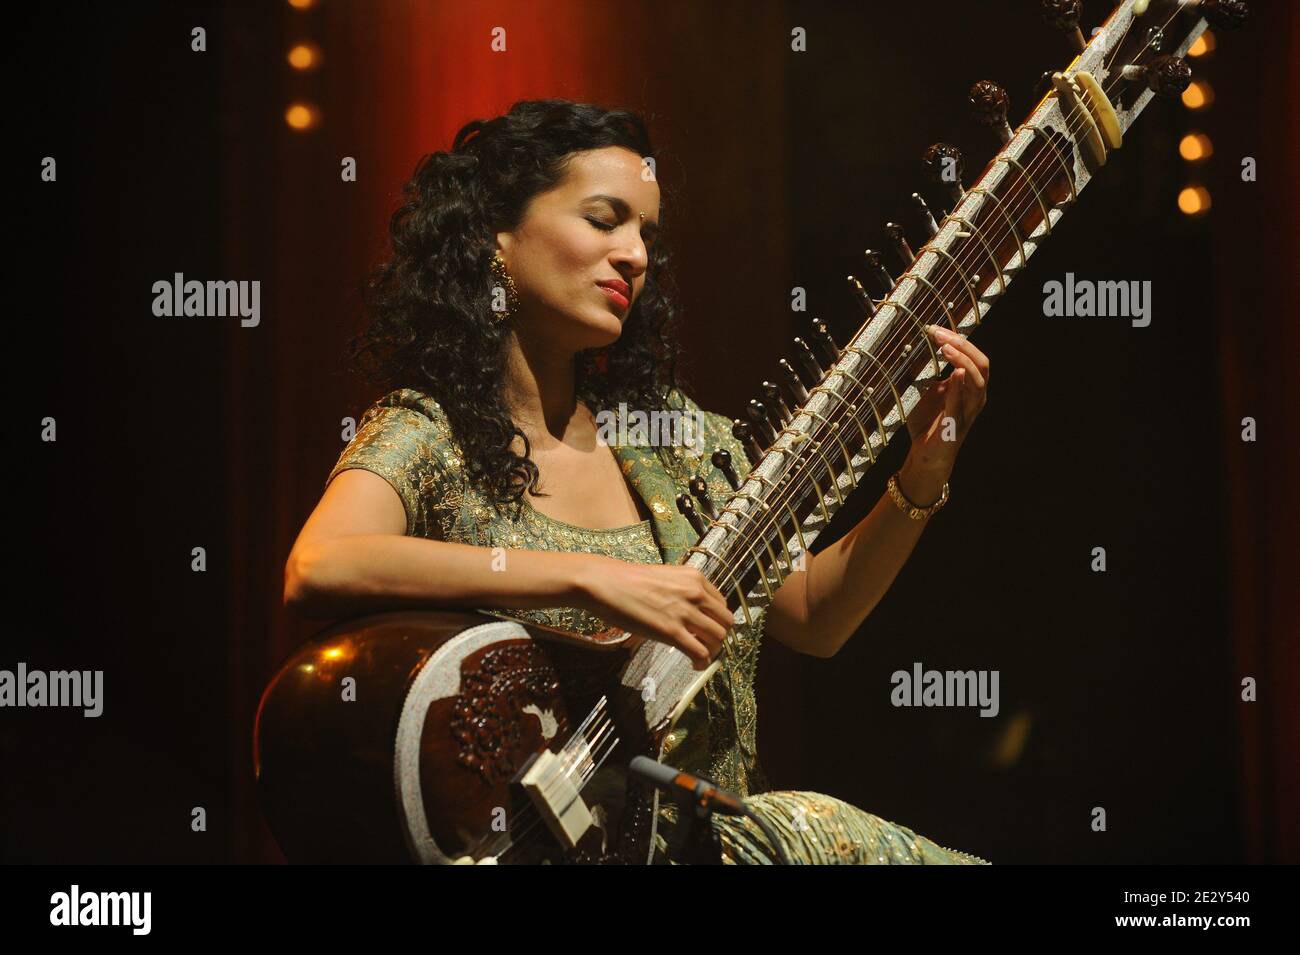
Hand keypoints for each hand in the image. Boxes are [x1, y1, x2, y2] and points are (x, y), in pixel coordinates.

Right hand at [571, 555, 734, 669]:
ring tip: (699, 655)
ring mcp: (685, 613)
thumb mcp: (665, 577)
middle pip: (725, 622)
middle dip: (718, 636)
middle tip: (706, 644)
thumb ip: (682, 591)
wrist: (607, 583)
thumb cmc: (628, 580)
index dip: (716, 620)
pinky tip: (694, 665)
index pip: (721, 604)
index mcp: (695, 578)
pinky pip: (700, 653)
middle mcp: (696, 593)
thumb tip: (688, 612)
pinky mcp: (672, 632)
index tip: (706, 629)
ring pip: (718, 638)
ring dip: (712, 651)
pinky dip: (701, 663)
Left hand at [903, 324, 989, 489]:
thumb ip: (936, 376)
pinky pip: (960, 406)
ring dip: (962, 362)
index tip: (937, 329)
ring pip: (977, 382)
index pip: (975, 357)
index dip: (960, 341)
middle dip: (963, 346)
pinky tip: (954, 374)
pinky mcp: (955, 428)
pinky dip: (958, 389)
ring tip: (945, 348)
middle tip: (940, 334)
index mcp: (972, 389)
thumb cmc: (929, 426)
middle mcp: (975, 400)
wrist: (925, 458)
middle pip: (982, 365)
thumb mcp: (931, 394)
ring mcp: (967, 414)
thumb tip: (927, 353)